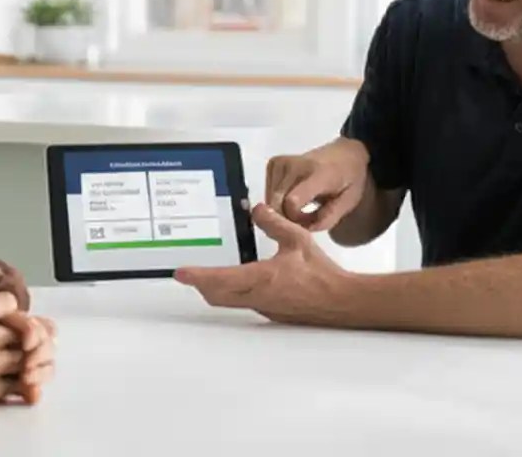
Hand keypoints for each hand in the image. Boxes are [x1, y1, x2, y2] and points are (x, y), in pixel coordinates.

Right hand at [0, 297, 56, 405]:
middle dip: (33, 334)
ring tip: (30, 364)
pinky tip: (26, 385)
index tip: (8, 318)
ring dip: (34, 360)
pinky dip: (28, 384)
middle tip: (32, 341)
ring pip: (27, 358)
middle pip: (25, 330)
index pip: (7, 303)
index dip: (11, 308)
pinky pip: (19, 385)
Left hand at [175, 203, 349, 325]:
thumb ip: (274, 223)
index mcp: (261, 279)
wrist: (340, 301)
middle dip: (200, 284)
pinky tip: (239, 281)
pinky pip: (243, 303)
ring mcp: (263, 308)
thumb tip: (257, 210)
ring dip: (215, 289)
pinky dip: (233, 292)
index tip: (181, 273)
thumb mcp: (297, 240)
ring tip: (207, 276)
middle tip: (188, 274)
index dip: (197, 276)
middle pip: (216, 295)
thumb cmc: (322, 275)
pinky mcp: (271, 312)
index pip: (219, 279)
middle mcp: (257, 297)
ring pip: (228, 301)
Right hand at [265, 139, 369, 231]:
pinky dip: (278, 200)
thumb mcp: (348, 202)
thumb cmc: (349, 180)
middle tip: (306, 218)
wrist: (345, 154)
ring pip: (270, 200)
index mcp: (319, 174)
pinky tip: (292, 197)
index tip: (308, 222)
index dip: (295, 219)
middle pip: (276, 203)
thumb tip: (302, 230)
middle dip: (287, 218)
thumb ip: (327, 218)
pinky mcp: (274, 163)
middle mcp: (295, 165)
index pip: (292, 201)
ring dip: (282, 210)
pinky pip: (268, 193)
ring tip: (302, 207)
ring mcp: (282, 162)